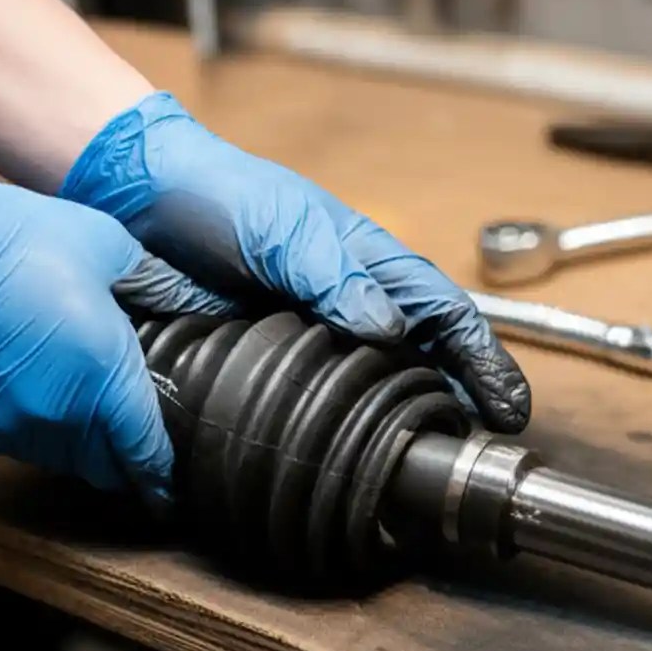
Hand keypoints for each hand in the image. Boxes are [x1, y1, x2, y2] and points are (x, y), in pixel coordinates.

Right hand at [0, 144, 233, 507]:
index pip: (144, 452)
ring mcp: (6, 429)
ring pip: (56, 456)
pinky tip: (19, 380)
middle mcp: (58, 417)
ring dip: (71, 438)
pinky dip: (22, 424)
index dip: (161, 477)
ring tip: (70, 391)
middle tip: (125, 431)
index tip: (170, 491)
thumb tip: (210, 303)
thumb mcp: (106, 247)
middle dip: (118, 455)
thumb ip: (163, 286)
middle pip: (101, 464)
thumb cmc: (12, 239)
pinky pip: (9, 441)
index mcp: (103, 377)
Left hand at [60, 92, 529, 431]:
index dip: (481, 358)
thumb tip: (389, 330)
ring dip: (406, 412)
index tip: (509, 406)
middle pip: (422, 350)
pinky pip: (315, 388)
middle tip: (481, 444)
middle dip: (460, 393)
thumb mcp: (283, 229)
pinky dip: (341, 417)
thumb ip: (332, 276)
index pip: (443, 312)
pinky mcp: (267, 352)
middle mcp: (346, 297)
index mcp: (364, 260)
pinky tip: (348, 445)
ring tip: (429, 454)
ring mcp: (309, 327)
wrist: (142, 198)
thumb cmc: (221, 196)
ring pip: (374, 375)